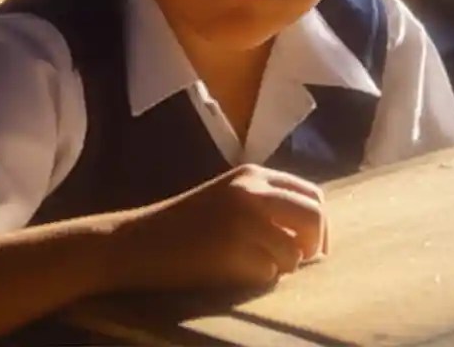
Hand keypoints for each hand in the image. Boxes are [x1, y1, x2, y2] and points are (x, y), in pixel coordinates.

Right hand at [112, 164, 326, 291]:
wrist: (135, 241)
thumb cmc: (183, 227)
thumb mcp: (228, 199)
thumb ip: (265, 204)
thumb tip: (312, 232)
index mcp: (253, 174)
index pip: (312, 194)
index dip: (318, 225)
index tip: (308, 246)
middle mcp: (252, 189)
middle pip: (314, 216)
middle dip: (313, 244)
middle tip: (298, 262)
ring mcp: (243, 217)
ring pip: (295, 251)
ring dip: (284, 268)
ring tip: (258, 268)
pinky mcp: (231, 247)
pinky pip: (269, 273)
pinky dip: (259, 278)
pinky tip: (235, 273)